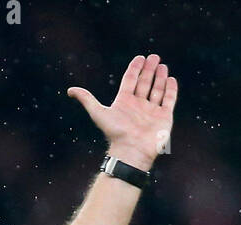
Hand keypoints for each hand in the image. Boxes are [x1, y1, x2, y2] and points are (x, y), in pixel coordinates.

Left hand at [67, 54, 177, 170]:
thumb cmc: (115, 133)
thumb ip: (86, 99)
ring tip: (162, 65)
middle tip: (154, 57)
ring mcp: (151, 111)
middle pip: (144, 83)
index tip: (140, 57)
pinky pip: (168, 100)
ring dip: (159, 78)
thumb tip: (69, 90)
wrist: (131, 150)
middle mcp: (138, 105)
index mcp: (124, 102)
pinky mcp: (164, 117)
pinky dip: (170, 90)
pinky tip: (170, 79)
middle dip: (149, 70)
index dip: (135, 69)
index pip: (130, 81)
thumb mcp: (98, 113)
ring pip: (156, 90)